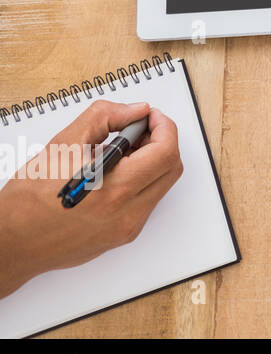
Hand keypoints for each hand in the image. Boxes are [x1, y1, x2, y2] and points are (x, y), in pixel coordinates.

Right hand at [0, 100, 182, 298]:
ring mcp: (127, 228)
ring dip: (151, 162)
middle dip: (161, 142)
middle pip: (171, 168)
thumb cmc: (28, 200)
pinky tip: (114, 173)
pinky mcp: (122, 236)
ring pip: (161, 185)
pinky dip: (140, 181)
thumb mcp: (63, 143)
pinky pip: (146, 202)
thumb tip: (135, 110)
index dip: (163, 126)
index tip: (150, 117)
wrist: (12, 242)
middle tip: (138, 130)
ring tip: (121, 152)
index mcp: (114, 189)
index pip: (166, 151)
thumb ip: (105, 118)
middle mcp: (127, 213)